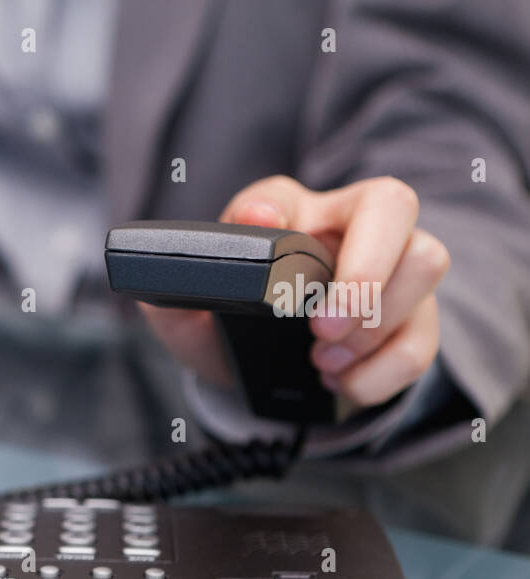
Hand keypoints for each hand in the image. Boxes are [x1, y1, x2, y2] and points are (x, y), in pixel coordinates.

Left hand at [140, 175, 450, 407]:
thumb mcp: (189, 318)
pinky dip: (383, 371)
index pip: (283, 193)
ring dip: (376, 323)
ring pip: (425, 262)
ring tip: (324, 360)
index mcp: (286, 217)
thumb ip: (172, 294)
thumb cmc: (231, 329)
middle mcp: (347, 229)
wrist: (266, 375)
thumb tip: (157, 280)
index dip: (275, 205)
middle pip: (393, 204)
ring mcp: (392, 269)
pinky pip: (425, 337)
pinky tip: (343, 382)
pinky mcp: (414, 319)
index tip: (260, 221)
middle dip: (364, 267)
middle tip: (322, 325)